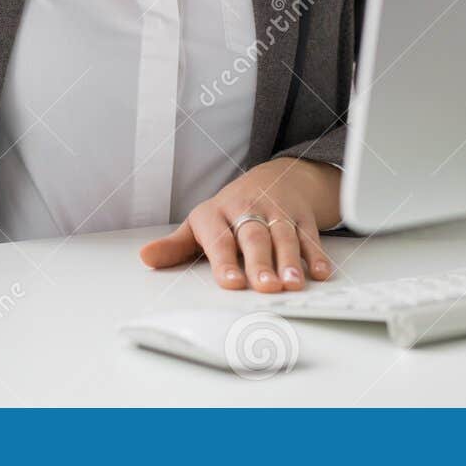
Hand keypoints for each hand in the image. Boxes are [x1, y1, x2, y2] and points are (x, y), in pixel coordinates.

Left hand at [137, 158, 340, 291]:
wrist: (273, 178)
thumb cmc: (228, 213)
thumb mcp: (198, 226)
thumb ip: (174, 247)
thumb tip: (145, 259)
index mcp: (215, 214)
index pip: (219, 239)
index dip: (224, 261)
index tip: (230, 283)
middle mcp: (247, 209)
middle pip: (254, 238)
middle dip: (260, 263)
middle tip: (265, 287)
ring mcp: (276, 211)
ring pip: (284, 236)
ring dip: (291, 261)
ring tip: (293, 284)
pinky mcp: (301, 215)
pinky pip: (310, 235)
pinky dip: (317, 254)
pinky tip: (320, 273)